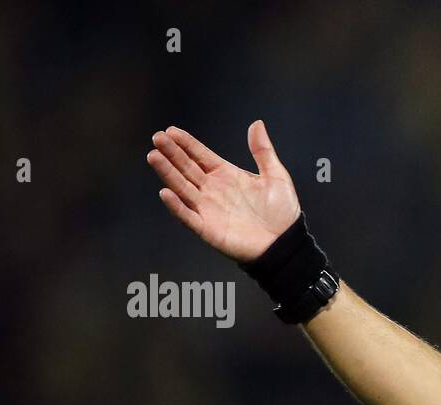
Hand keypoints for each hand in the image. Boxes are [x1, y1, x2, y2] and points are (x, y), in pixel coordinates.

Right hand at [147, 120, 300, 261]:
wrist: (286, 243)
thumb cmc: (283, 212)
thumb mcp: (276, 176)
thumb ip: (263, 151)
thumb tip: (257, 124)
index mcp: (226, 175)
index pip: (200, 156)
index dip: (186, 143)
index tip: (171, 130)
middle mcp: (213, 190)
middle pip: (186, 168)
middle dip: (172, 153)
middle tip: (158, 138)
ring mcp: (208, 209)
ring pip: (182, 187)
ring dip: (167, 173)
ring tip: (154, 156)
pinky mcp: (207, 228)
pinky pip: (188, 216)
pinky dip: (176, 206)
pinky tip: (166, 192)